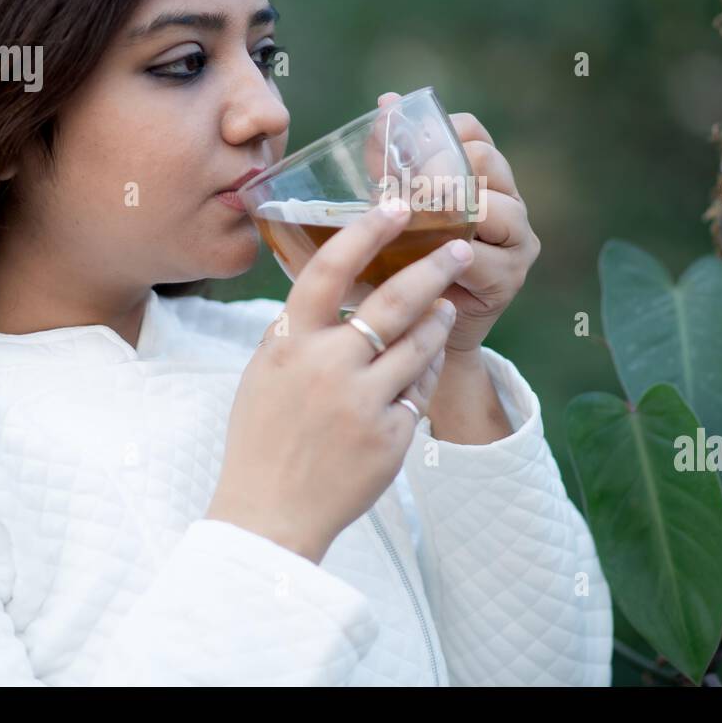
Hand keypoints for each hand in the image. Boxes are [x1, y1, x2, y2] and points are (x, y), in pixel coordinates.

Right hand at [207, 199, 471, 562]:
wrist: (268, 516)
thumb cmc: (261, 439)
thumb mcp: (264, 375)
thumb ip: (297, 333)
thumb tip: (333, 291)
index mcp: (288, 344)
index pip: (329, 270)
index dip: (365, 232)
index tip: (396, 206)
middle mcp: (327, 366)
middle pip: (395, 300)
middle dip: (435, 267)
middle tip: (460, 246)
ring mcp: (361, 402)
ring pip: (420, 344)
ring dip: (439, 319)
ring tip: (448, 306)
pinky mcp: (391, 437)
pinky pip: (421, 389)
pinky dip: (426, 371)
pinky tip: (425, 363)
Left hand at [376, 91, 540, 355]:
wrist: (416, 331)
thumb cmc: (401, 263)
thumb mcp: (394, 208)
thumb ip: (390, 162)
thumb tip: (386, 102)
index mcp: (484, 176)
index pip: (473, 131)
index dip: (437, 131)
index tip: (398, 149)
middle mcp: (510, 201)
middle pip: (485, 159)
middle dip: (438, 168)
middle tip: (399, 187)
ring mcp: (518, 239)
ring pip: (490, 204)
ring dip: (445, 209)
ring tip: (409, 219)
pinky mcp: (511, 277)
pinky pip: (480, 256)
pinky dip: (447, 255)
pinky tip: (421, 258)